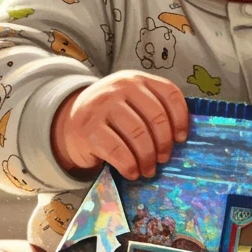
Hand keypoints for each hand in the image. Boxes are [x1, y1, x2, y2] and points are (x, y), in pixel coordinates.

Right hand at [51, 71, 188, 180]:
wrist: (70, 123)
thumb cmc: (111, 116)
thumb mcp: (131, 102)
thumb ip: (154, 109)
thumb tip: (181, 137)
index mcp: (136, 79)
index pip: (169, 93)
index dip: (180, 118)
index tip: (181, 139)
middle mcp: (120, 88)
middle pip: (156, 117)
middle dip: (164, 143)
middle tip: (163, 159)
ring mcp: (102, 106)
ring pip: (138, 135)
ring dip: (148, 158)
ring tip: (148, 170)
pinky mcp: (89, 129)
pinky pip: (118, 151)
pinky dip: (130, 165)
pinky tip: (132, 172)